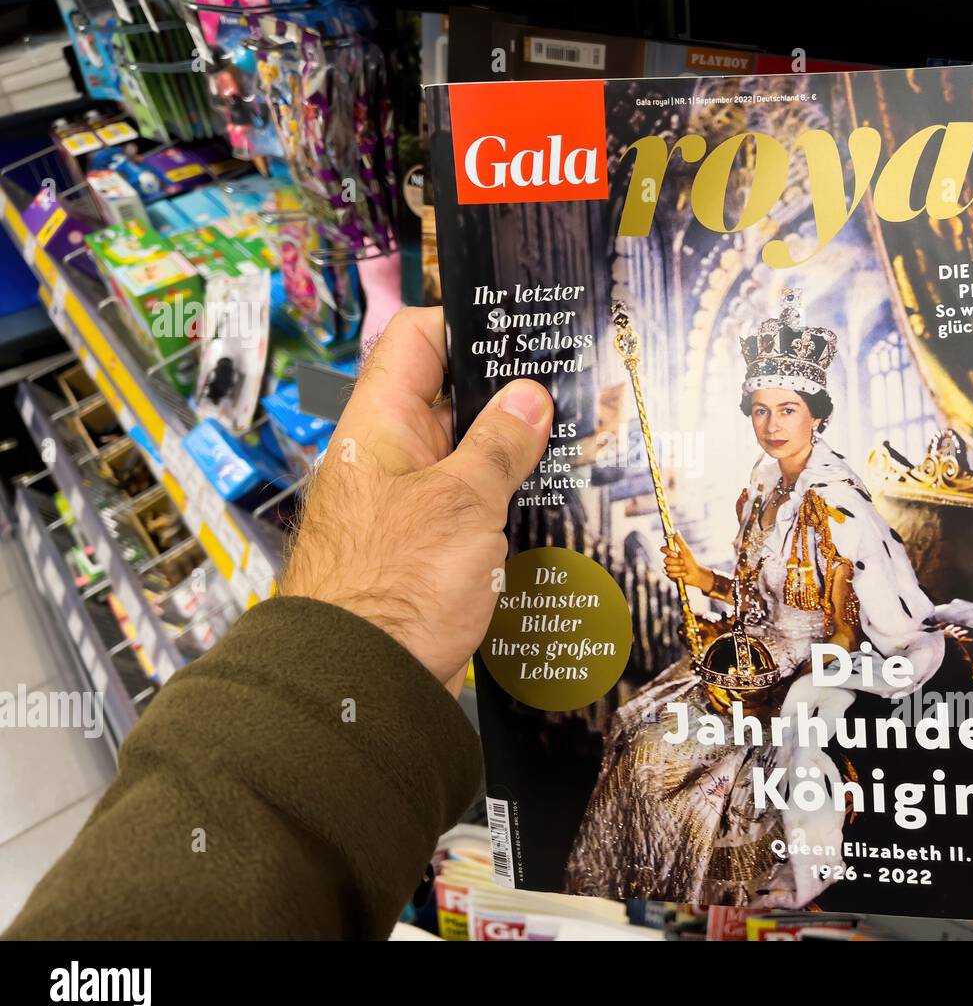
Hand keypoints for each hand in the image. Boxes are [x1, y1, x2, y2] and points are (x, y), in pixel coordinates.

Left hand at [279, 307, 552, 695]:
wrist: (362, 684)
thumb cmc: (395, 587)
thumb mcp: (462, 502)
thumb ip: (499, 444)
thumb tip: (528, 396)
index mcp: (381, 423)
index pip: (415, 339)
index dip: (465, 321)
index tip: (522, 326)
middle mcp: (391, 455)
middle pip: (448, 395)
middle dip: (507, 388)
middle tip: (571, 382)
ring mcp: (409, 502)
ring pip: (465, 452)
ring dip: (512, 447)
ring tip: (577, 437)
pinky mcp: (428, 547)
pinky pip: (470, 502)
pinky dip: (506, 495)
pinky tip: (552, 499)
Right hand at [661, 532, 708, 590]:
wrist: (696, 574)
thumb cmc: (692, 561)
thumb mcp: (687, 551)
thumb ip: (680, 541)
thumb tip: (676, 531)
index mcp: (671, 552)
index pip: (663, 549)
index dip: (668, 552)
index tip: (676, 554)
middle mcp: (668, 560)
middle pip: (665, 560)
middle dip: (677, 562)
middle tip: (684, 562)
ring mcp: (668, 568)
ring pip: (668, 568)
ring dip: (679, 569)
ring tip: (685, 569)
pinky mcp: (669, 575)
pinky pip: (670, 575)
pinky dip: (678, 574)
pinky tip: (683, 574)